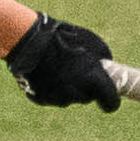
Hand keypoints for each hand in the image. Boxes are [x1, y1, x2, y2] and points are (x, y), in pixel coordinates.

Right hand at [6, 13, 120, 110]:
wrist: (27, 40)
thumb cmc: (62, 37)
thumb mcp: (91, 40)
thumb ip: (103, 57)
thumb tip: (105, 65)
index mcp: (93, 81)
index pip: (110, 103)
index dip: (112, 100)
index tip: (110, 96)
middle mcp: (76, 95)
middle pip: (87, 98)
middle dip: (86, 87)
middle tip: (79, 69)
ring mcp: (56, 99)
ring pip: (68, 98)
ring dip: (68, 87)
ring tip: (58, 66)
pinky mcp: (39, 99)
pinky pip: (50, 96)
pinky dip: (50, 87)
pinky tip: (45, 71)